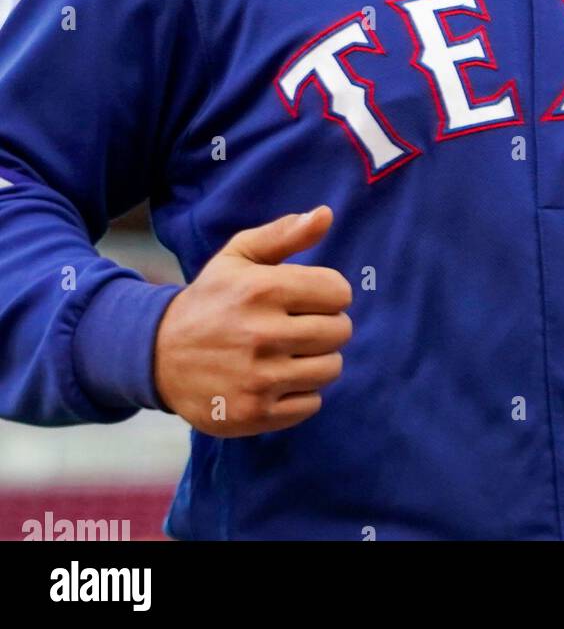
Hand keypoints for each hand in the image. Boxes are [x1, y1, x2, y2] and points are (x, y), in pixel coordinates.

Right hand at [153, 205, 351, 436]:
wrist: (159, 355)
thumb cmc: (211, 300)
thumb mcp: (238, 256)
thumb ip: (284, 234)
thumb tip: (326, 214)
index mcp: (261, 290)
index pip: (338, 292)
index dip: (328, 293)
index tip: (308, 298)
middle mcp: (261, 335)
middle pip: (340, 331)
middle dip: (327, 326)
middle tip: (300, 326)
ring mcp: (258, 379)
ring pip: (331, 368)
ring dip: (317, 360)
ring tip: (290, 353)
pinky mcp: (254, 414)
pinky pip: (312, 403)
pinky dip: (302, 393)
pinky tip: (277, 380)